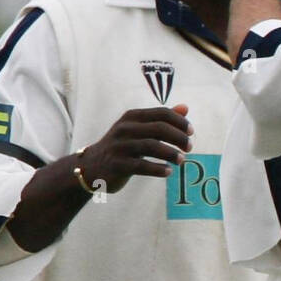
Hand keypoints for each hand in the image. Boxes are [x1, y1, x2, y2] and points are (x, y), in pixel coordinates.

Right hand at [76, 103, 192, 194]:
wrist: (90, 167)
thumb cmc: (121, 146)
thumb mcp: (138, 129)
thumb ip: (161, 119)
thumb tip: (185, 108)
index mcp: (132, 117)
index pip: (161, 113)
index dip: (180, 122)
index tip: (191, 132)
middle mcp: (125, 129)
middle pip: (159, 128)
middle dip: (179, 137)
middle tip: (190, 147)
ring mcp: (120, 147)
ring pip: (152, 146)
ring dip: (171, 153)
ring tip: (182, 160)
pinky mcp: (117, 165)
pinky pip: (142, 165)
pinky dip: (159, 169)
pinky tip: (168, 172)